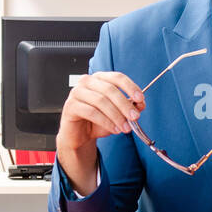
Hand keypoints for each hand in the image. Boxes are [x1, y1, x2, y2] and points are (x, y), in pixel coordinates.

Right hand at [56, 71, 145, 194]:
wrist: (80, 135)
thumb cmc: (98, 121)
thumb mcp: (118, 114)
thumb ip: (129, 107)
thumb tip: (141, 104)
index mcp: (100, 78)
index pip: (117, 77)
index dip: (130, 87)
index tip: (140, 99)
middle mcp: (87, 82)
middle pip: (110, 89)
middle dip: (125, 104)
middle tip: (135, 117)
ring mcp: (77, 92)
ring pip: (101, 101)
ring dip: (117, 116)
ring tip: (126, 128)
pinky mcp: (70, 106)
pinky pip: (91, 112)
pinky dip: (106, 122)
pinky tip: (115, 129)